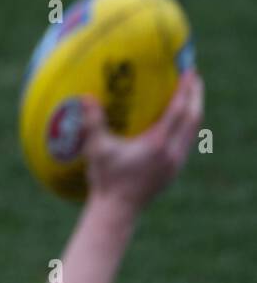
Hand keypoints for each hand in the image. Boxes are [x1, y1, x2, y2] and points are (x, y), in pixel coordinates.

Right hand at [83, 68, 203, 209]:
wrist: (118, 210)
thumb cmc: (105, 178)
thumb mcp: (96, 147)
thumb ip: (93, 121)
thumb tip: (86, 96)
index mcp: (157, 143)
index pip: (178, 111)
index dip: (185, 90)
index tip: (190, 72)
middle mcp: (172, 152)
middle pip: (193, 119)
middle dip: (196, 96)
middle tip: (195, 77)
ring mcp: (175, 163)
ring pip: (193, 132)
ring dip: (194, 111)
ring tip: (191, 96)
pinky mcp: (172, 170)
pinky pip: (187, 142)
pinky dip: (187, 126)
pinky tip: (179, 123)